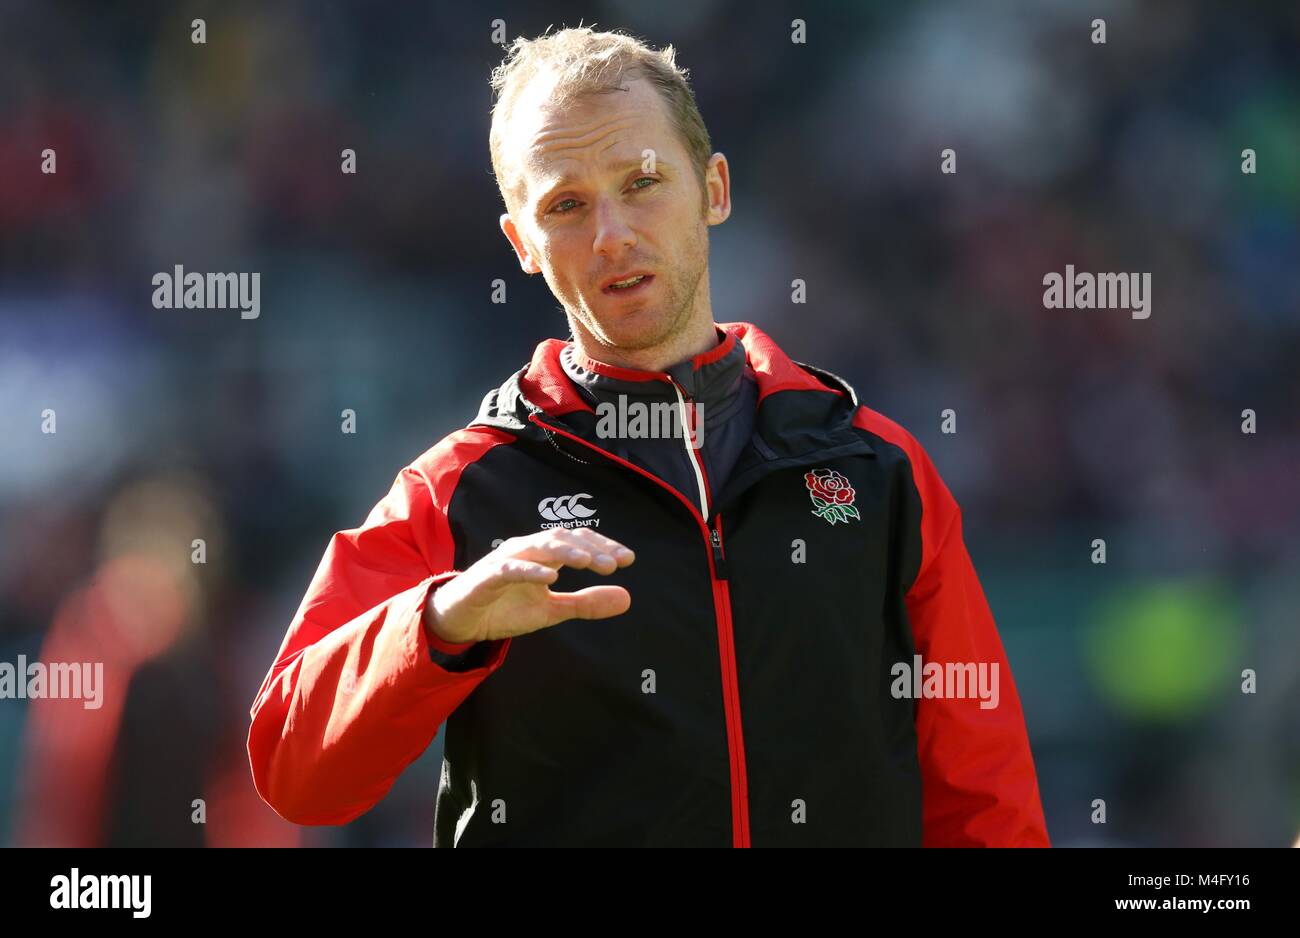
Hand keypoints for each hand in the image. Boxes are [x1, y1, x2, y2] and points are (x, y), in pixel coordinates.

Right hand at [424, 528, 634, 644]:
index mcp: (543, 554)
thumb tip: (627, 597)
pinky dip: (531, 571)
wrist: (461, 621)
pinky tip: (551, 578)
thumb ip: (586, 603)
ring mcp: (506, 560)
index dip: (603, 546)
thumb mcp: (552, 610)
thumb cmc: (505, 608)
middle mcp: (527, 549)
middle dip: (591, 548)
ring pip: (539, 547)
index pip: (578, 541)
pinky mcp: (488, 576)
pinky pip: (511, 569)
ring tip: (590, 561)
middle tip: (616, 562)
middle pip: (563, 538)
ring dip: (566, 552)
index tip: (628, 559)